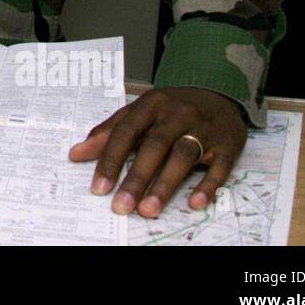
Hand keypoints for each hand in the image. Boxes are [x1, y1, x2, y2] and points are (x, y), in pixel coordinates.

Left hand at [68, 86, 246, 217]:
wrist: (219, 94)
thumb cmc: (172, 108)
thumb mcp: (140, 111)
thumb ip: (109, 131)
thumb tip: (76, 153)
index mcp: (152, 104)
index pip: (126, 132)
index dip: (111, 160)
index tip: (99, 187)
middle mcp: (177, 113)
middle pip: (154, 146)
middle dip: (136, 178)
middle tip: (121, 205)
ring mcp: (204, 128)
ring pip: (183, 155)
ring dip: (165, 185)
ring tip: (148, 209)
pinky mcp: (227, 145)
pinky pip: (219, 167)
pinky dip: (207, 186)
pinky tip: (194, 203)